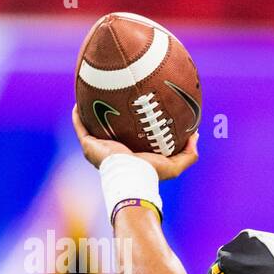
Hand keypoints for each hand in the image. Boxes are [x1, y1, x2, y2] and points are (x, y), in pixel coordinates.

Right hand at [72, 106, 197, 179]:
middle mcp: (112, 151)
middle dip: (109, 117)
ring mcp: (98, 149)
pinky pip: (80, 127)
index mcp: (130, 155)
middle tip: (113, 99)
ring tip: (90, 96)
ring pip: (91, 127)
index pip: (129, 138)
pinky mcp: (89, 145)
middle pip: (109, 131)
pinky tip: (78, 102)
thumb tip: (196, 135)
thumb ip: (188, 153)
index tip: (135, 112)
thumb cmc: (151, 173)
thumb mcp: (175, 164)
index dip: (131, 126)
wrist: (131, 177)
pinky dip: (77, 116)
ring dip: (90, 113)